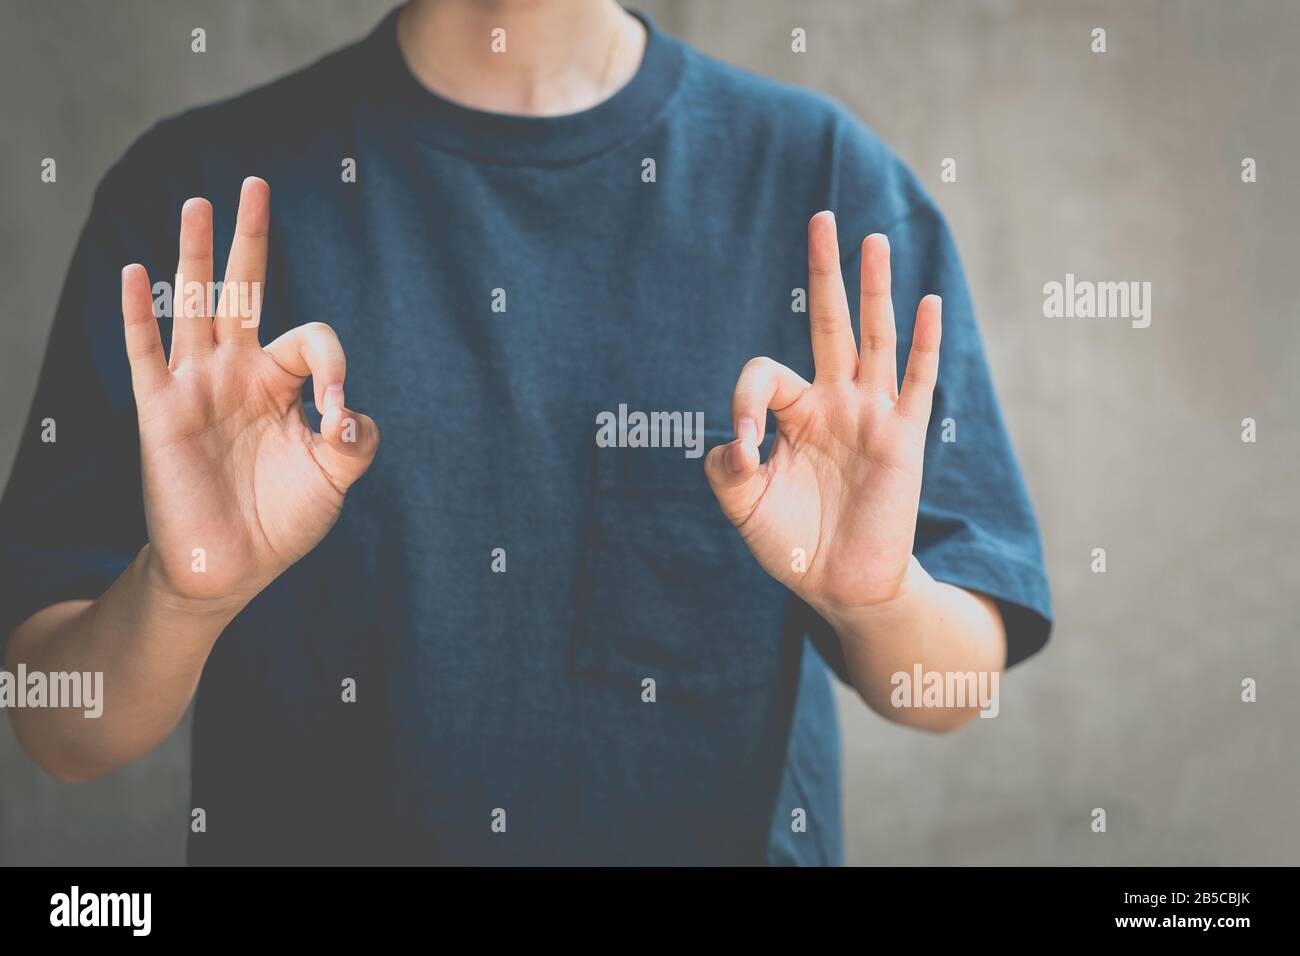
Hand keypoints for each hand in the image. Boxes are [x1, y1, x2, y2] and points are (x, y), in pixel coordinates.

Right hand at [120, 177, 379, 608]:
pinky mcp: (160, 411)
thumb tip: (349, 412)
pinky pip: (146, 354)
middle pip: (245, 291)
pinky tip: (136, 272)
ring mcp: (197, 387)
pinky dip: (140, 314)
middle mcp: (238, 373)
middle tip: (256, 185)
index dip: (334, 365)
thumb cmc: (282, 520)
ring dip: (196, 255)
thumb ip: (355, 441)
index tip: (338, 417)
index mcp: (282, 384)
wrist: (232, 568)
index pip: (312, 339)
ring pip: (195, 306)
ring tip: (199, 203)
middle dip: (252, 240)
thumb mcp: (335, 478)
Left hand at [705, 211, 940, 617]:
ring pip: (874, 339)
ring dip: (875, 290)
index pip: (765, 372)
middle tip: (821, 218)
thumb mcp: (743, 505)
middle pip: (829, 323)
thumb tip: (734, 438)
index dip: (744, 398)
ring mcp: (871, 415)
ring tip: (874, 240)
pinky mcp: (904, 439)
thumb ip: (725, 468)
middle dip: (825, 272)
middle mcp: (833, 402)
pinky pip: (916, 382)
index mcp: (793, 413)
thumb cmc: (791, 543)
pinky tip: (929, 303)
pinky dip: (923, 344)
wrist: (839, 584)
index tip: (743, 445)